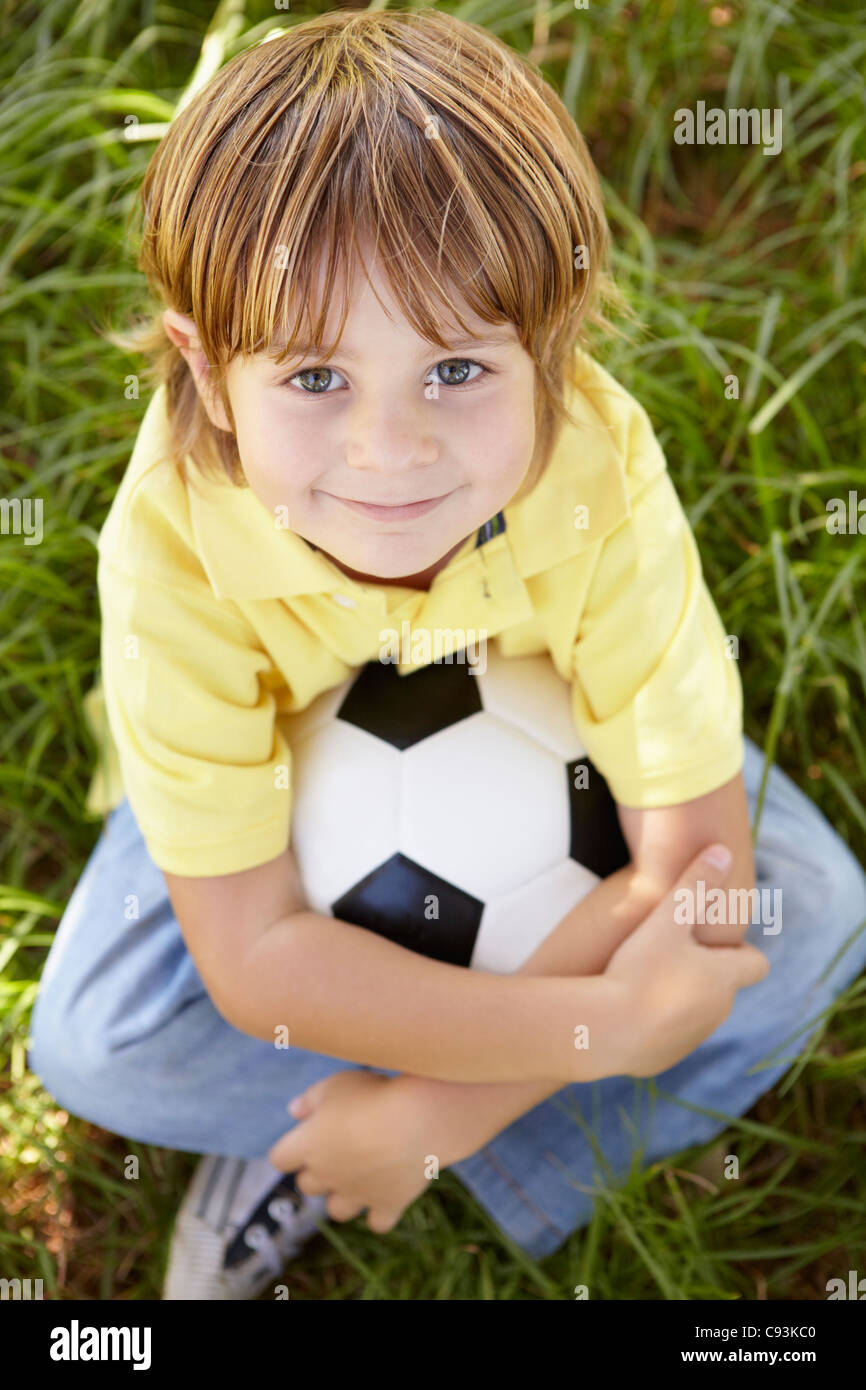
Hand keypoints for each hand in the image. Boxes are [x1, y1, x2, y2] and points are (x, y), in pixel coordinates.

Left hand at [267, 1070, 435, 1233]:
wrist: (415, 1120)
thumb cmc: (371, 1095)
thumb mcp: (334, 1085)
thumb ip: (309, 1100)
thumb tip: (293, 1111)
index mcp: (308, 1145)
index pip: (279, 1158)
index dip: (290, 1148)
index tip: (308, 1134)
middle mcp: (327, 1175)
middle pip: (307, 1185)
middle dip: (318, 1171)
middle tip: (340, 1148)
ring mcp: (357, 1194)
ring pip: (337, 1210)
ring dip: (344, 1196)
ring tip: (361, 1175)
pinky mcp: (387, 1204)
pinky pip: (378, 1222)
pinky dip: (380, 1212)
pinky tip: (387, 1193)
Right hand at [603, 845, 770, 1077]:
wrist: (605, 1030)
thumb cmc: (638, 969)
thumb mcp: (666, 919)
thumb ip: (695, 883)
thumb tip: (723, 850)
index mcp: (724, 977)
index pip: (756, 963)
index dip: (738, 949)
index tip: (707, 939)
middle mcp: (717, 1011)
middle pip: (723, 986)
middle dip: (702, 970)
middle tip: (665, 952)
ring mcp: (692, 1038)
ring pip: (697, 1011)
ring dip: (679, 995)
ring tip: (641, 978)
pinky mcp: (666, 1057)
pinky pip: (669, 1034)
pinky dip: (656, 1021)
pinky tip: (625, 1007)